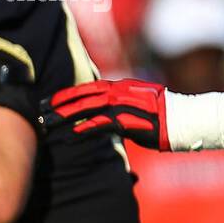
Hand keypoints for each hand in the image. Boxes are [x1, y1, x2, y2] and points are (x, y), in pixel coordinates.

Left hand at [40, 79, 167, 150]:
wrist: (182, 121)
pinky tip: (71, 136)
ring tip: (48, 123)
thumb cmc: (159, 116)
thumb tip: (98, 112)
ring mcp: (123, 105)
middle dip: (59, 103)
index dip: (66, 94)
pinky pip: (100, 124)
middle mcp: (119, 92)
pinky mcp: (127, 121)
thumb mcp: (134, 103)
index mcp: (120, 86)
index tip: (49, 100)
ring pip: (86, 108)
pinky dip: (84, 129)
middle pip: (82, 96)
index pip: (87, 87)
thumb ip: (116, 104)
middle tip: (40, 110)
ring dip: (65, 116)